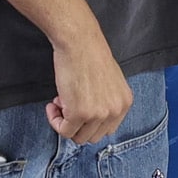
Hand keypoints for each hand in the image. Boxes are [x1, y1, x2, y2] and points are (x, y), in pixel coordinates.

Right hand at [47, 27, 132, 144]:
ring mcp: (99, 114)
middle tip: (66, 105)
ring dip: (65, 123)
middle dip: (77, 124)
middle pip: (93, 136)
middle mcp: (115, 110)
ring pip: (79, 137)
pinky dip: (55, 121)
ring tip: (59, 103)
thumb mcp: (109, 81)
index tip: (78, 108)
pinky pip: (64, 131)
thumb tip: (89, 118)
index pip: (108, 129)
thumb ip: (104, 101)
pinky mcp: (80, 114)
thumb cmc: (89, 54)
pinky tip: (52, 105)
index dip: (89, 121)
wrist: (78, 41)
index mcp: (124, 102)